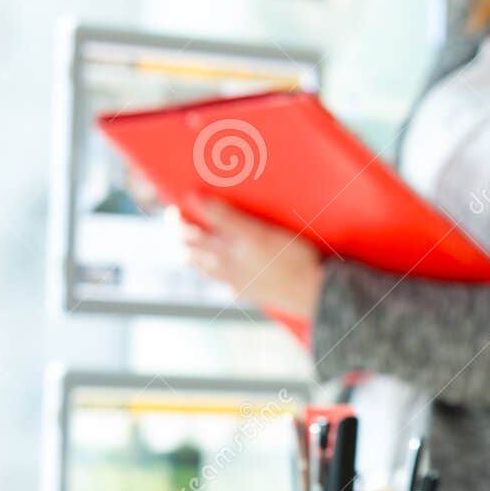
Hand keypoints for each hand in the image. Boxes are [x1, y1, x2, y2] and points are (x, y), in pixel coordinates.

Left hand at [181, 196, 324, 320]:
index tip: (174, 210)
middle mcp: (226, 271)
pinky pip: (231, 286)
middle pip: (194, 256)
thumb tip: (193, 196)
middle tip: (180, 229)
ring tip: (194, 252)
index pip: (189, 236)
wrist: (315, 292)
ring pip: (210, 272)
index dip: (178, 223)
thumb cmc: (290, 260)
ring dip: (199, 261)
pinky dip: (224, 279)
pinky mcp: (255, 293)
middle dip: (184, 242)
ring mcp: (240, 284)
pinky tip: (230, 278)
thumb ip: (225, 216)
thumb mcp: (257, 233)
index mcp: (223, 254)